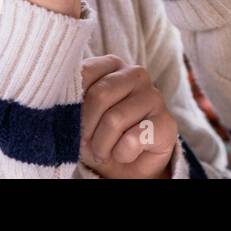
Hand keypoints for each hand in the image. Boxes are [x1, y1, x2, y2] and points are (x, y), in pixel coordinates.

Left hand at [80, 55, 178, 177]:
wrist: (126, 165)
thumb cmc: (98, 133)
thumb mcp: (80, 115)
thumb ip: (73, 100)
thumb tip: (62, 103)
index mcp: (112, 65)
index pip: (85, 72)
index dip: (72, 103)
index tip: (72, 120)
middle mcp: (136, 74)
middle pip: (99, 96)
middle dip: (86, 128)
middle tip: (87, 143)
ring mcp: (154, 96)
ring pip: (114, 120)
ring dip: (102, 146)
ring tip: (103, 151)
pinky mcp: (167, 122)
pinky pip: (133, 140)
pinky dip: (121, 154)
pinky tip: (125, 153)